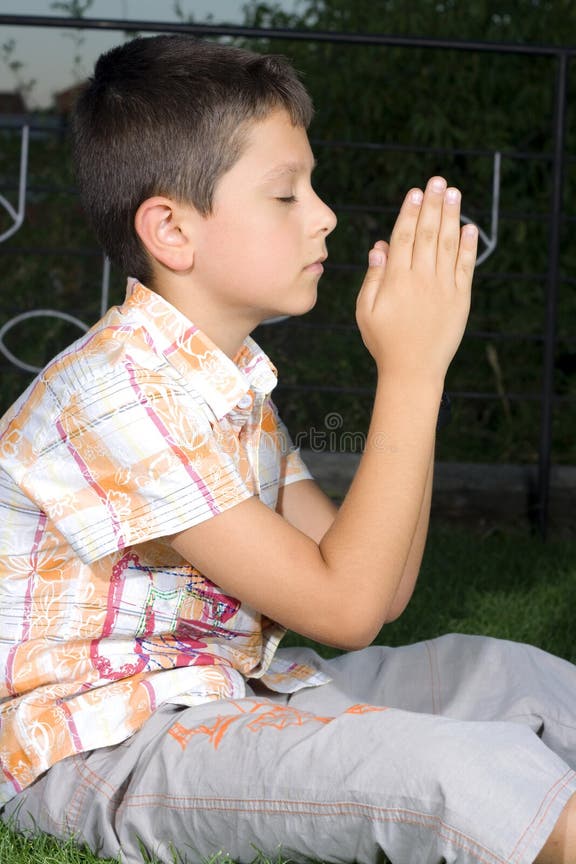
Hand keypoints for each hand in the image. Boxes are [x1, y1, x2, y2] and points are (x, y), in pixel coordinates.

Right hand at [356, 176, 477, 381]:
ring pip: (448, 244)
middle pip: (429, 233)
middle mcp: (421, 279)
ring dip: (452, 216)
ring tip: (454, 193)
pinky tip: (469, 227)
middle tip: (437, 181)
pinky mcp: (460, 299)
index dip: (410, 211)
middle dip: (433, 204)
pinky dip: (468, 246)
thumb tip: (380, 245)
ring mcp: (444, 288)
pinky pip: (466, 267)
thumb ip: (374, 276)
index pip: (404, 236)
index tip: (415, 191)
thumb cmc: (383, 341)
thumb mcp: (366, 310)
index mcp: (396, 279)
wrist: (412, 370)